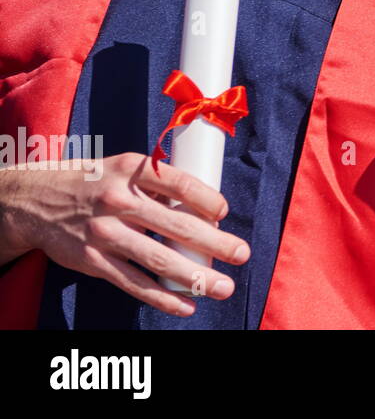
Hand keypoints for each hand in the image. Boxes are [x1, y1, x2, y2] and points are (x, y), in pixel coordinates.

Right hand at [0, 153, 248, 316]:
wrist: (35, 201)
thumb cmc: (96, 182)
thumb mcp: (124, 167)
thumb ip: (159, 183)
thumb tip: (205, 209)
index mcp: (132, 170)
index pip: (179, 184)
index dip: (206, 199)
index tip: (223, 213)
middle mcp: (119, 200)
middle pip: (176, 225)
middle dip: (215, 243)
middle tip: (242, 254)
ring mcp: (105, 233)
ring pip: (158, 259)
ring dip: (196, 277)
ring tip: (224, 286)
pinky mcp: (93, 261)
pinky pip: (134, 283)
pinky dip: (163, 297)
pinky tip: (186, 305)